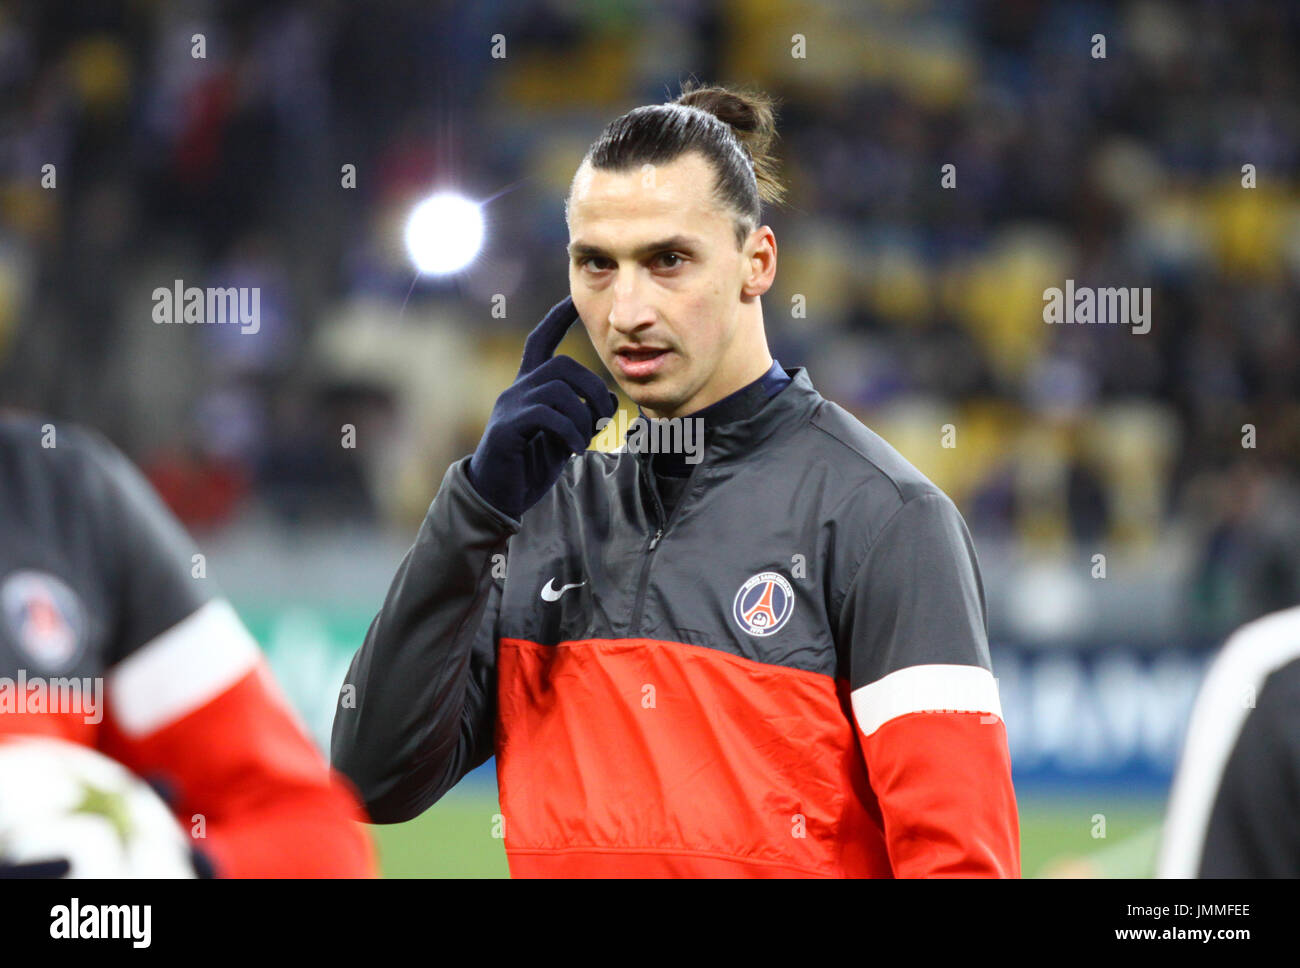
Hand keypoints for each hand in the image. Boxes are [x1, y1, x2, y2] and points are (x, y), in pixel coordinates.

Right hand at [467, 296, 616, 519]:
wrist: (499, 495)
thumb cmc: (531, 464)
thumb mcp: (565, 436)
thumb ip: (582, 416)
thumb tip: (610, 401)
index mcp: (529, 387)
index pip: (541, 341)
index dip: (557, 319)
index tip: (572, 299)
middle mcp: (516, 389)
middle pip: (562, 365)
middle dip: (593, 388)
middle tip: (604, 418)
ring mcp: (509, 407)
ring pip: (557, 389)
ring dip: (583, 415)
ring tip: (586, 439)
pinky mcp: (506, 428)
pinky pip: (547, 415)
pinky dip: (571, 432)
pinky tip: (575, 450)